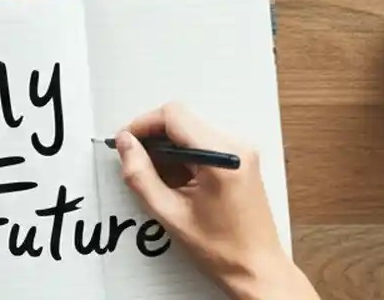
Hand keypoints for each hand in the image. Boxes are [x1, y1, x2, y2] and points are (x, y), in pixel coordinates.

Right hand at [115, 103, 318, 299]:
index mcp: (223, 156)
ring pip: (191, 129)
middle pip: (183, 119)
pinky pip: (204, 142)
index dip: (143, 124)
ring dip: (169, 148)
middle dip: (155, 138)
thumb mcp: (170, 214)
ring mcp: (242, 150)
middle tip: (138, 163)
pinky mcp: (241, 158)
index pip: (174, 115)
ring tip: (162, 181)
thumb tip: (126, 145)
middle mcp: (237, 146)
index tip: (127, 141)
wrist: (256, 268)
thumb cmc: (223, 249)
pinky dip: (184, 155)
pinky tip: (180, 182)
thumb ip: (141, 175)